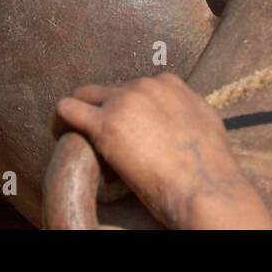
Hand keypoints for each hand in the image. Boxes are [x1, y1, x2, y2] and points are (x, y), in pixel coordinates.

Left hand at [54, 74, 271, 228]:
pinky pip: (67, 109)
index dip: (128, 109)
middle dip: (103, 110)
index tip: (126, 130)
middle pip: (110, 91)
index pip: (136, 87)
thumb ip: (188, 111)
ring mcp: (124, 101)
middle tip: (98, 137)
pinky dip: (61, 121)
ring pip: (84, 95)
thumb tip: (180, 118)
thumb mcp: (206, 122)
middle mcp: (146, 85)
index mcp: (170, 83)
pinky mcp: (106, 123)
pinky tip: (61, 137)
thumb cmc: (211, 168)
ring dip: (80, 114)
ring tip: (72, 136)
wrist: (205, 188)